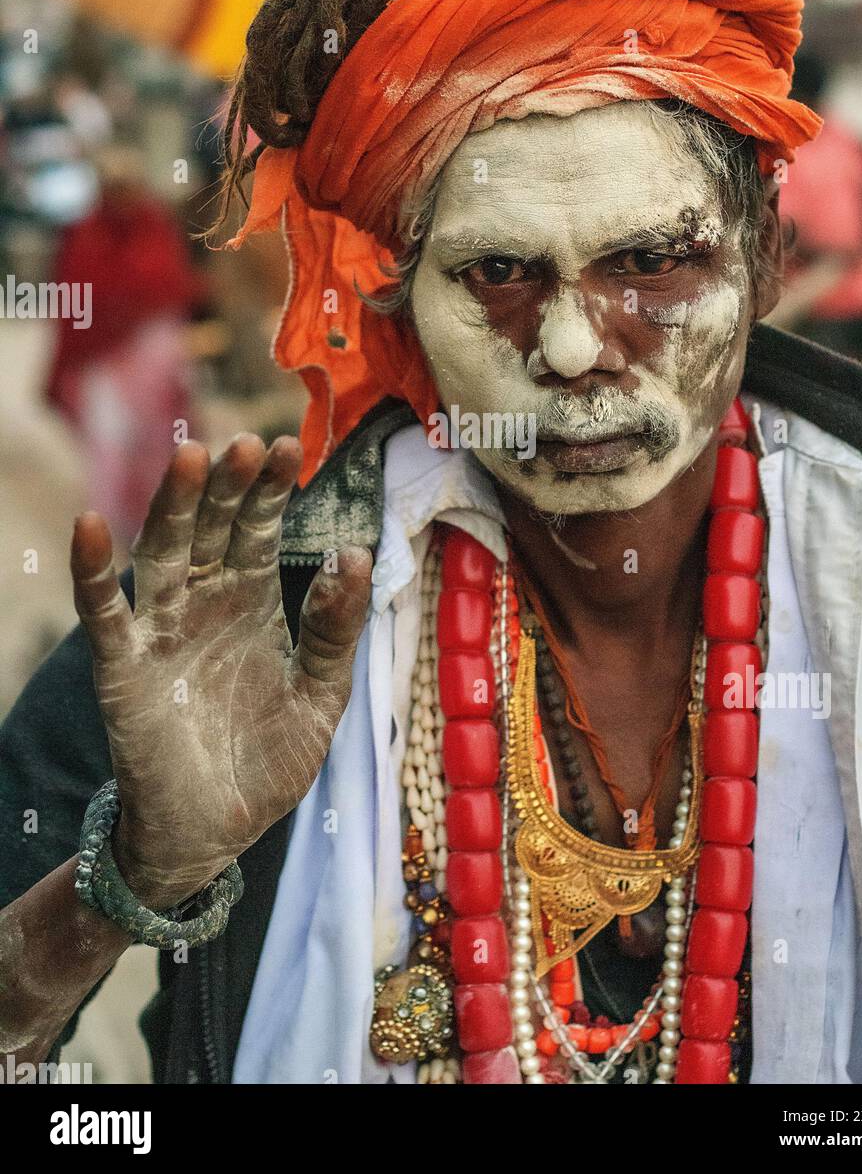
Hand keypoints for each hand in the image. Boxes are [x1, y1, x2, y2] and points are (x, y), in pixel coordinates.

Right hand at [70, 434, 370, 909]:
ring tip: (191, 457)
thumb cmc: (267, 759)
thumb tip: (354, 556)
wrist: (215, 833)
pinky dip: (91, 570)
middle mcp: (203, 602)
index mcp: (251, 601)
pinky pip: (103, 612)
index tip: (286, 447)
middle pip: (211, 527)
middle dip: (228, 486)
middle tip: (247, 442)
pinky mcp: (123, 668)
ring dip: (173, 505)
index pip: (258, 530)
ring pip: (161, 553)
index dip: (269, 490)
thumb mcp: (321, 694)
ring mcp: (161, 631)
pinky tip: (90, 523)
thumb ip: (335, 629)